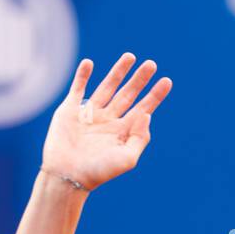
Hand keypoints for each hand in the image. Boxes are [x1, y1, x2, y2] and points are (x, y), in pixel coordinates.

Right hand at [41, 53, 172, 190]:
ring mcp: (89, 114)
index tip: (167, 81)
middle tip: (152, 64)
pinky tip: (89, 63)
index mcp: (121, 132)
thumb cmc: (98, 172)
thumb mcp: (127, 158)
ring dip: (118, 72)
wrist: (67, 176)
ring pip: (106, 87)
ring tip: (130, 56)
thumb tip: (147, 114)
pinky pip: (77, 89)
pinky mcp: (69, 111)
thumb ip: (140, 137)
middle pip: (127, 94)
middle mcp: (107, 121)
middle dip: (140, 80)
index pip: (142, 109)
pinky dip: (82, 76)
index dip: (155, 95)